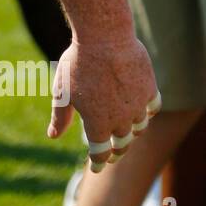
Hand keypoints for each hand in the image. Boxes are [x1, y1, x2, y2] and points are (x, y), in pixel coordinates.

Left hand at [48, 35, 159, 169]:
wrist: (104, 37)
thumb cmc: (78, 64)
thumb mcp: (62, 92)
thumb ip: (60, 117)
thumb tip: (52, 136)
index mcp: (97, 124)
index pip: (100, 153)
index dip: (98, 162)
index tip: (96, 167)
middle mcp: (120, 120)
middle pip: (122, 144)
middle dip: (117, 152)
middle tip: (114, 154)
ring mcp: (137, 106)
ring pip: (139, 128)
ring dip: (132, 132)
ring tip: (126, 131)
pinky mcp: (150, 89)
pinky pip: (152, 107)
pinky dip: (147, 112)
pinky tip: (142, 110)